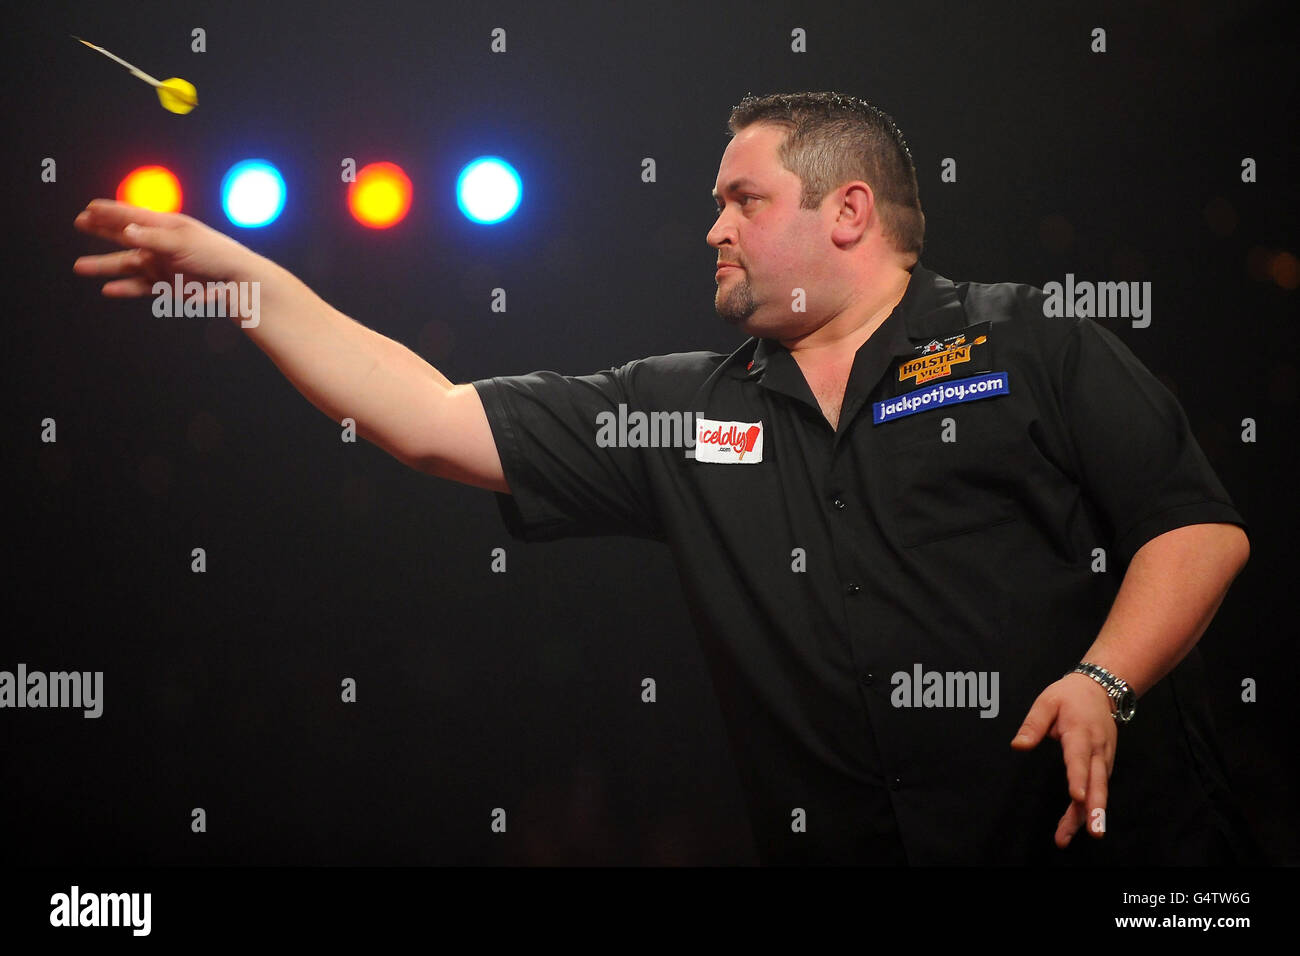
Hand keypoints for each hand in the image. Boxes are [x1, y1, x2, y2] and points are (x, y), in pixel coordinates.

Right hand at [73, 199, 261, 299]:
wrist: (238, 284)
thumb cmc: (216, 256)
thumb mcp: (183, 242)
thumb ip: (152, 238)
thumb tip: (125, 230)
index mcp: (168, 225)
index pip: (133, 215)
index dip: (111, 212)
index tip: (89, 208)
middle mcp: (162, 244)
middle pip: (125, 236)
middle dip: (102, 230)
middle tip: (80, 223)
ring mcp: (163, 265)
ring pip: (127, 264)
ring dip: (104, 265)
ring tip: (80, 266)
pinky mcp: (168, 285)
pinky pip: (140, 286)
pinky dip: (125, 288)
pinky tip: (108, 289)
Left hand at [1010, 673, 1116, 847]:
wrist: (1100, 689)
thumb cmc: (1069, 697)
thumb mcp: (1046, 702)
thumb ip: (1033, 725)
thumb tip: (1018, 746)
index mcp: (1080, 733)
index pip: (1079, 758)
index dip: (1078, 778)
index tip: (1077, 797)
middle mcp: (1097, 749)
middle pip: (1097, 782)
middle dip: (1095, 809)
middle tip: (1093, 832)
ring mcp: (1104, 758)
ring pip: (1100, 790)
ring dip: (1093, 815)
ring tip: (1083, 835)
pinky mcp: (1104, 765)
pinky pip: (1100, 788)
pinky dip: (1093, 808)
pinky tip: (1082, 825)